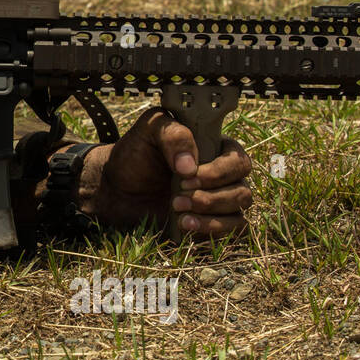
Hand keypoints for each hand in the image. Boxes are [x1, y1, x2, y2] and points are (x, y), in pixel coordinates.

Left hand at [73, 108, 253, 238]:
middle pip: (243, 187)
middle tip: (179, 193)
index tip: (186, 175)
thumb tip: (191, 166)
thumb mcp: (150, 130)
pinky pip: (233, 228)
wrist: (116, 188)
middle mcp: (223, 175)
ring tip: (176, 208)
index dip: (219, 171)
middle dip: (212, 195)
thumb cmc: (136, 154)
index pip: (238, 159)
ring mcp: (219, 199)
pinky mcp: (212, 222)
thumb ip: (173, 134)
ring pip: (239, 209)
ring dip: (210, 211)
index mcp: (215, 148)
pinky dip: (211, 228)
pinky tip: (185, 224)